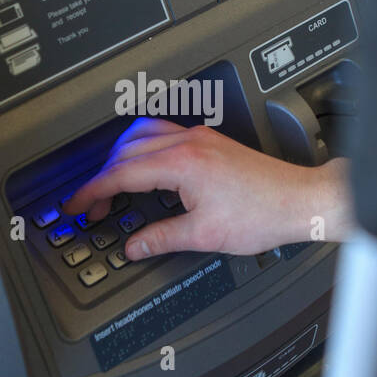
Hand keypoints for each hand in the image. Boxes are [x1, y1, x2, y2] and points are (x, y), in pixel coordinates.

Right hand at [63, 118, 344, 259]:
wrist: (299, 200)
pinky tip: (144, 164)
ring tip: (110, 183)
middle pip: (125, 151)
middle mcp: (188, 143)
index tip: (76, 206)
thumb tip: (134, 244)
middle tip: (92, 206)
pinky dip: (143, 147)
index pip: (120, 173)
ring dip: (120, 157)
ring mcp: (200, 138)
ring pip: (142, 134)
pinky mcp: (210, 141)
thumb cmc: (264, 213)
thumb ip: (161, 238)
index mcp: (182, 163)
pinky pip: (163, 132)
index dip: (92, 191)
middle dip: (101, 177)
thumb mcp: (204, 235)